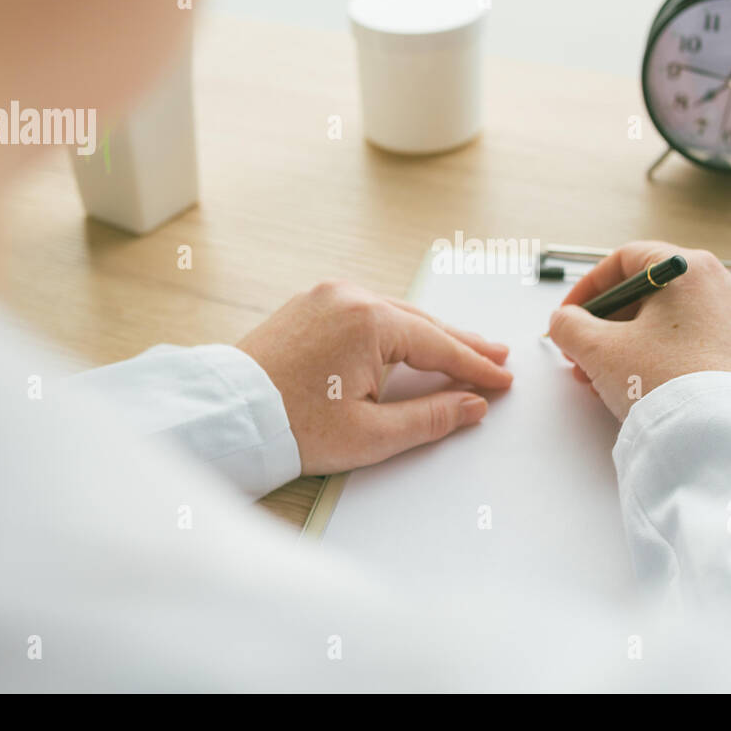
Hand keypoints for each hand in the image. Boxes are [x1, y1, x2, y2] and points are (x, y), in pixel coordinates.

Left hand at [237, 281, 512, 474]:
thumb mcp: (371, 434)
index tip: (503, 378)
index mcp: (368, 321)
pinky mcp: (310, 304)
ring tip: (463, 349)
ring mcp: (326, 295)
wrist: (226, 416)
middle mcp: (349, 296)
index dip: (476, 366)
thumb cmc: (289, 427)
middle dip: (461, 343)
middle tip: (497, 355)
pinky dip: (396, 328)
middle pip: (422, 323)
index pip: (439, 345)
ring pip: (396, 314)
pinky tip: (413, 340)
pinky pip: (367, 311)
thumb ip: (431, 418)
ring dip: (429, 334)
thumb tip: (472, 405)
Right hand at [547, 241, 730, 420]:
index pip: (627, 260)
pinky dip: (652, 354)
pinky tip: (628, 385)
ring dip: (623, 343)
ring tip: (597, 376)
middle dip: (604, 323)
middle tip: (579, 349)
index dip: (589, 287)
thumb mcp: (599, 349)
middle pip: (646, 292)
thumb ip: (569, 325)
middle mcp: (718, 284)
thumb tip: (563, 320)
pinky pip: (684, 340)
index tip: (568, 313)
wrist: (713, 435)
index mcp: (689, 268)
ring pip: (663, 320)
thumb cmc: (664, 381)